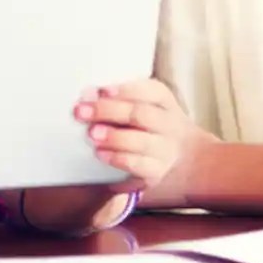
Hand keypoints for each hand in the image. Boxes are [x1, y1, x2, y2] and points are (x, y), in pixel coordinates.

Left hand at [74, 79, 203, 193]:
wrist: (182, 155)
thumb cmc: (150, 123)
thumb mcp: (144, 104)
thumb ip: (119, 99)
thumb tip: (89, 94)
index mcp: (163, 101)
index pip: (152, 91)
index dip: (126, 90)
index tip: (102, 90)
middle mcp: (168, 123)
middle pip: (142, 115)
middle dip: (109, 111)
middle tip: (81, 111)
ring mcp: (165, 149)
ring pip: (142, 141)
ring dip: (114, 137)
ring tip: (91, 133)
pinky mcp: (156, 171)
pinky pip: (139, 165)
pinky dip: (118, 158)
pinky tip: (100, 153)